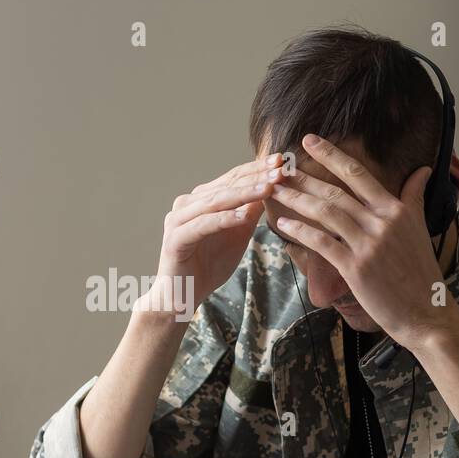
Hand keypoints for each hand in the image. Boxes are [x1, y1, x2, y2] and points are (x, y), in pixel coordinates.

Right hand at [144, 155, 282, 315]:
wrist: (182, 296)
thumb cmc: (209, 265)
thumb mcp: (238, 235)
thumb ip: (249, 212)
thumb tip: (271, 187)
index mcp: (201, 200)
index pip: (233, 178)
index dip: (257, 169)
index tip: (283, 161)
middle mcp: (187, 204)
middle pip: (226, 185)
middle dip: (255, 177)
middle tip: (280, 169)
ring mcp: (178, 220)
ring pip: (216, 201)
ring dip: (244, 193)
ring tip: (268, 188)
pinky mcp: (175, 239)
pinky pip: (203, 225)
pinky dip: (223, 219)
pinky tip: (242, 216)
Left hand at [270, 134, 454, 349]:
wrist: (426, 311)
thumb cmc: (421, 272)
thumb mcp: (421, 227)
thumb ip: (414, 197)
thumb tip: (423, 169)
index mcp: (396, 209)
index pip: (358, 174)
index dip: (332, 155)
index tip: (310, 140)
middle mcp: (381, 222)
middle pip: (335, 191)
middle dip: (304, 176)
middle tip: (280, 165)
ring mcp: (368, 245)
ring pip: (325, 213)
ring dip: (297, 199)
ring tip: (276, 190)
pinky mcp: (355, 268)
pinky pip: (322, 243)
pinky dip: (300, 232)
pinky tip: (282, 224)